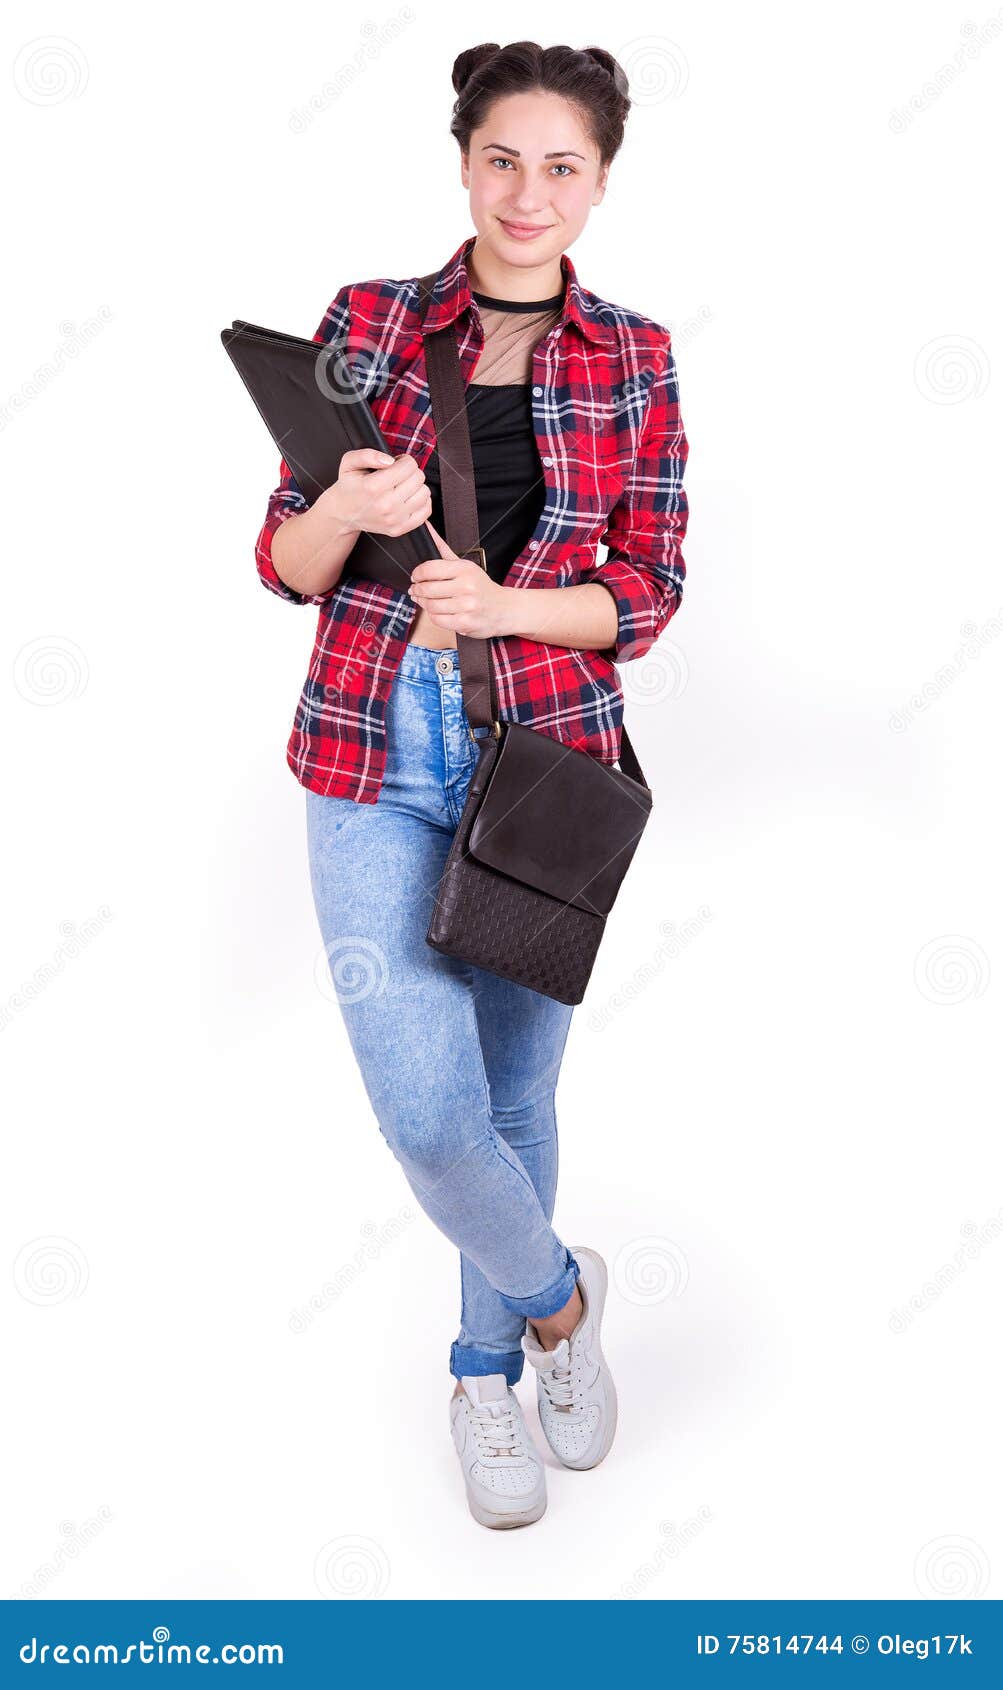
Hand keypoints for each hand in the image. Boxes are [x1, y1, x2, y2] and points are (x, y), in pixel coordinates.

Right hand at [317, 449, 431, 538]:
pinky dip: (421, 502)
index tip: (396, 464)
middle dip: (410, 472)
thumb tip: (389, 460)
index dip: (403, 460)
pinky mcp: (400, 529)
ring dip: (416, 486)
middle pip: (418, 478)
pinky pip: (426, 511)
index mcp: (373, 487)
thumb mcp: (349, 463)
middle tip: (399, 475)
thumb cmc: (348, 487)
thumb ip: (367, 455)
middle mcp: (386, 505)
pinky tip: (409, 498)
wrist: (343, 514)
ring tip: (403, 486)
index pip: (408, 465)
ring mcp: (394, 519)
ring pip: (425, 493)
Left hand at [408, 524, 511, 636]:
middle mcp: (466, 586)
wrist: (503, 609)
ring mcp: (467, 606)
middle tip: (415, 590)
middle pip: (427, 589)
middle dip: (417, 590)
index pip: (429, 568)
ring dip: (424, 603)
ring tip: (425, 600)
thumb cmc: (480, 586)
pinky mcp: (465, 623)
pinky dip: (434, 616)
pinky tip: (436, 611)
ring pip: (431, 605)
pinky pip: (438, 620)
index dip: (417, 574)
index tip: (415, 577)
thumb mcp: (464, 565)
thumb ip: (442, 547)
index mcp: (464, 569)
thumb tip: (425, 526)